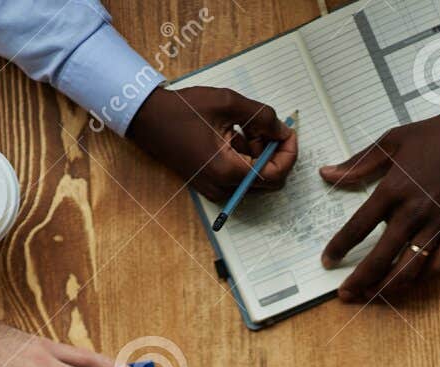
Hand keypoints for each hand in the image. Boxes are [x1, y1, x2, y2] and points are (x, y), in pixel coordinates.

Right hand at [128, 86, 297, 202]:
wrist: (149, 120)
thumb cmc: (183, 110)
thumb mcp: (227, 103)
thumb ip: (261, 116)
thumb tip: (283, 130)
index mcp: (227, 169)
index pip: (274, 175)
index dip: (288, 154)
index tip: (289, 133)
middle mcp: (223, 187)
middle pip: (268, 181)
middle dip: (274, 153)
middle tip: (265, 127)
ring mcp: (216, 189)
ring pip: (256, 179)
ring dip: (260, 154)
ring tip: (244, 127)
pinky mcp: (212, 185)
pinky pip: (241, 177)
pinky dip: (246, 157)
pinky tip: (234, 135)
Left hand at [320, 114, 439, 301]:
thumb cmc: (434, 136)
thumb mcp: (391, 141)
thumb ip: (358, 163)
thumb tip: (326, 173)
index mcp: (393, 189)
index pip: (358, 227)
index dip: (339, 248)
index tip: (327, 261)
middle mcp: (414, 212)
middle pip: (380, 259)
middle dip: (358, 281)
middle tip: (345, 293)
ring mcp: (438, 225)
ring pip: (408, 271)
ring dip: (386, 289)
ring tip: (372, 295)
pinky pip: (438, 267)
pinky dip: (421, 279)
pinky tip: (407, 283)